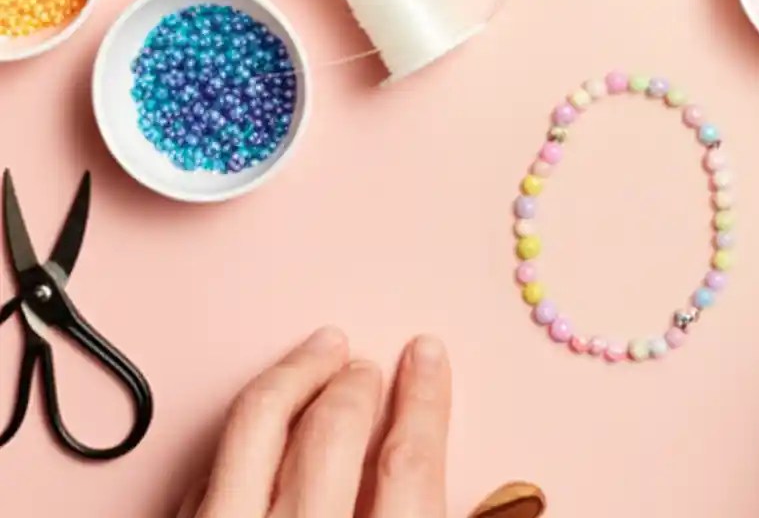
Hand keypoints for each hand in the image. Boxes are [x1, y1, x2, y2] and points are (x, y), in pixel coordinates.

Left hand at [178, 327, 452, 517]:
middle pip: (331, 433)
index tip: (427, 360)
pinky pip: (208, 469)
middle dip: (355, 387)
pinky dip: (242, 435)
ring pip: (254, 426)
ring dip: (292, 377)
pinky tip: (265, 423)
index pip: (407, 465)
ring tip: (316, 353)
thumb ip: (418, 512)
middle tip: (366, 367)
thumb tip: (453, 478)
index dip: (425, 401)